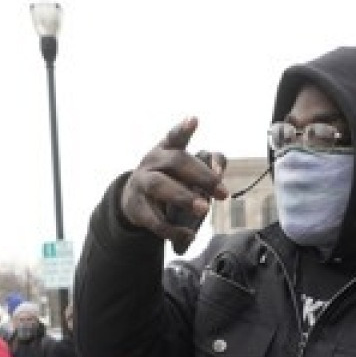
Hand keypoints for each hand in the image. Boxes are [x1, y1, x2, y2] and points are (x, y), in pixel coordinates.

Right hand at [121, 117, 228, 252]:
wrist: (133, 199)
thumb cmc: (169, 179)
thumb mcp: (184, 167)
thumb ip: (209, 162)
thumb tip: (219, 168)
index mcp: (165, 149)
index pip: (174, 136)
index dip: (183, 129)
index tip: (194, 121)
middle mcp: (151, 162)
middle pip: (174, 162)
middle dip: (200, 176)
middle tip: (222, 193)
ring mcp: (141, 184)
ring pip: (159, 186)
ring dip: (183, 197)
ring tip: (204, 209)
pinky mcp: (137, 208)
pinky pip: (154, 219)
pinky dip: (173, 229)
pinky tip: (189, 235)